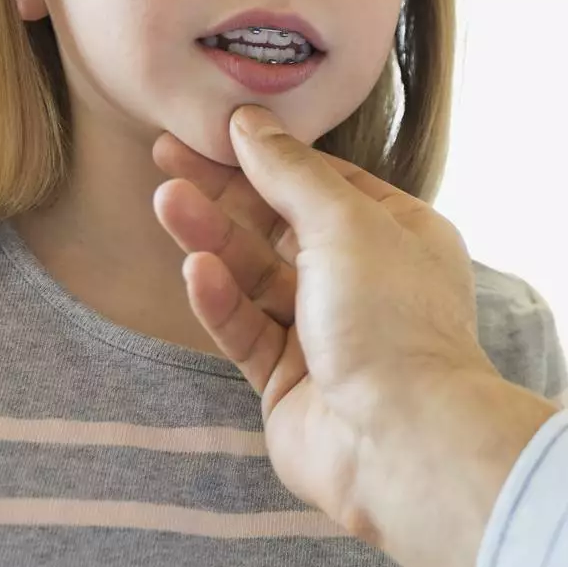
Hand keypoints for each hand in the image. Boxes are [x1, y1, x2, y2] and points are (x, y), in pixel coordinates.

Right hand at [152, 107, 557, 566]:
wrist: (402, 442)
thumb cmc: (393, 322)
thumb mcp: (345, 223)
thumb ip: (291, 173)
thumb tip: (250, 124)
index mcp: (401, 236)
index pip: (325, 182)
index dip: (270, 156)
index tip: (216, 129)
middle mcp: (366, 281)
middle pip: (282, 226)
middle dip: (226, 192)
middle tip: (165, 156)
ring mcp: (326, 334)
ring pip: (257, 278)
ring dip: (213, 240)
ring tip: (166, 201)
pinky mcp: (290, 383)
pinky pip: (247, 331)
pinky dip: (221, 301)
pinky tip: (195, 271)